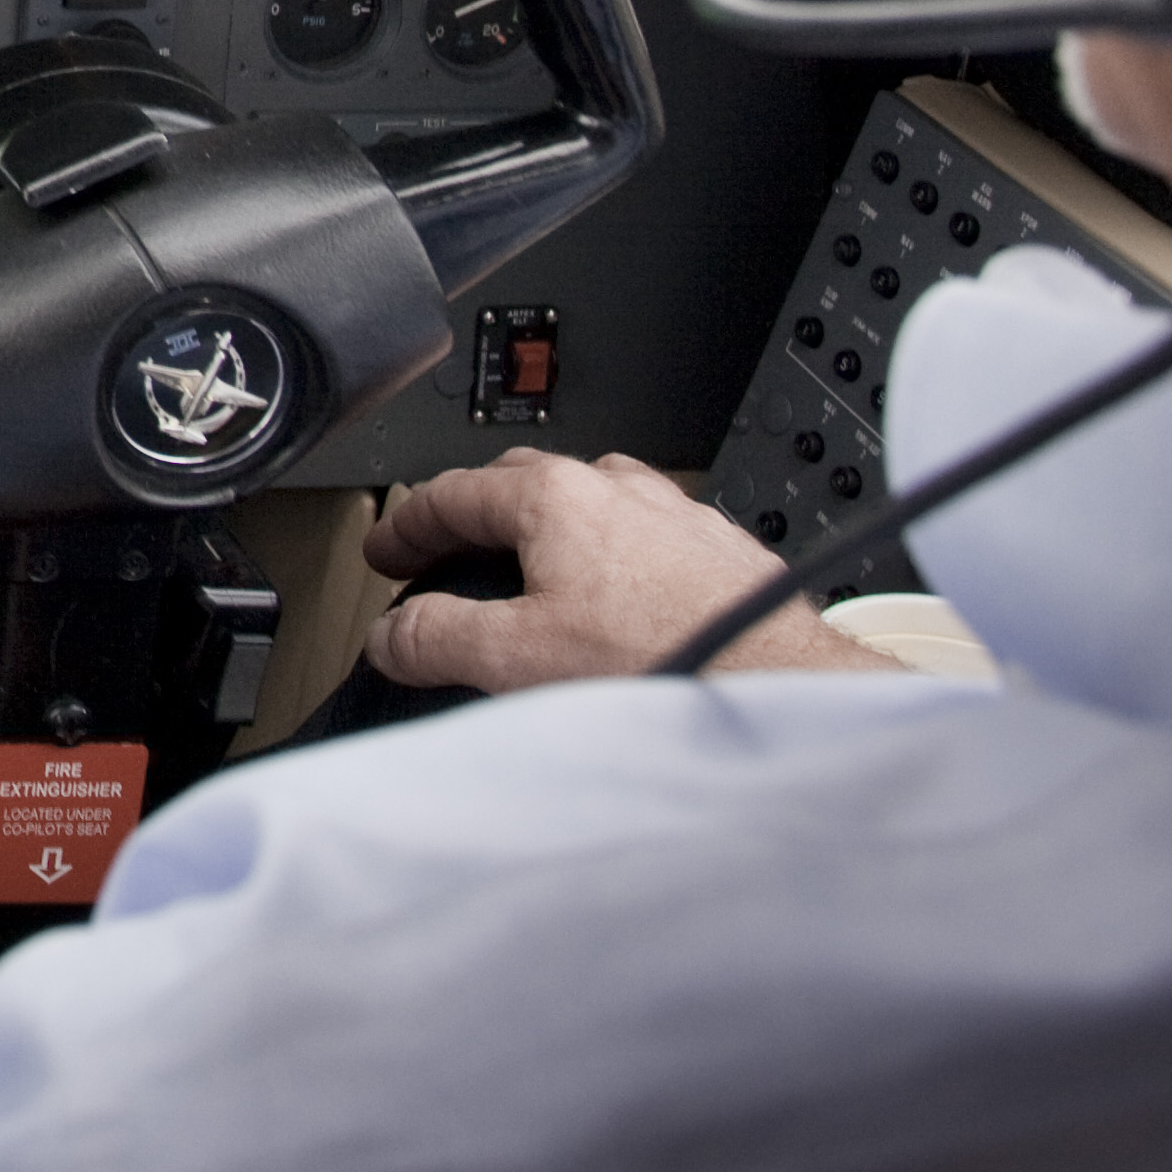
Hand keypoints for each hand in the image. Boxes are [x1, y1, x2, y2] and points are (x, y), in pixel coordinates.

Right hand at [360, 451, 893, 690]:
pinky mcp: (720, 551)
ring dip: (547, 535)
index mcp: (555, 495)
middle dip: (474, 518)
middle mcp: (618, 487)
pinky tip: (615, 609)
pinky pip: (645, 539)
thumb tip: (394, 637)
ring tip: (532, 581)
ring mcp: (675, 514)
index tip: (386, 551)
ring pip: (590, 505)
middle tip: (444, 557)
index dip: (405, 526)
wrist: (786, 687)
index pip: (452, 493)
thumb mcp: (516, 658)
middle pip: (519, 484)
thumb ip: (436, 638)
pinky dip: (609, 561)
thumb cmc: (671, 662)